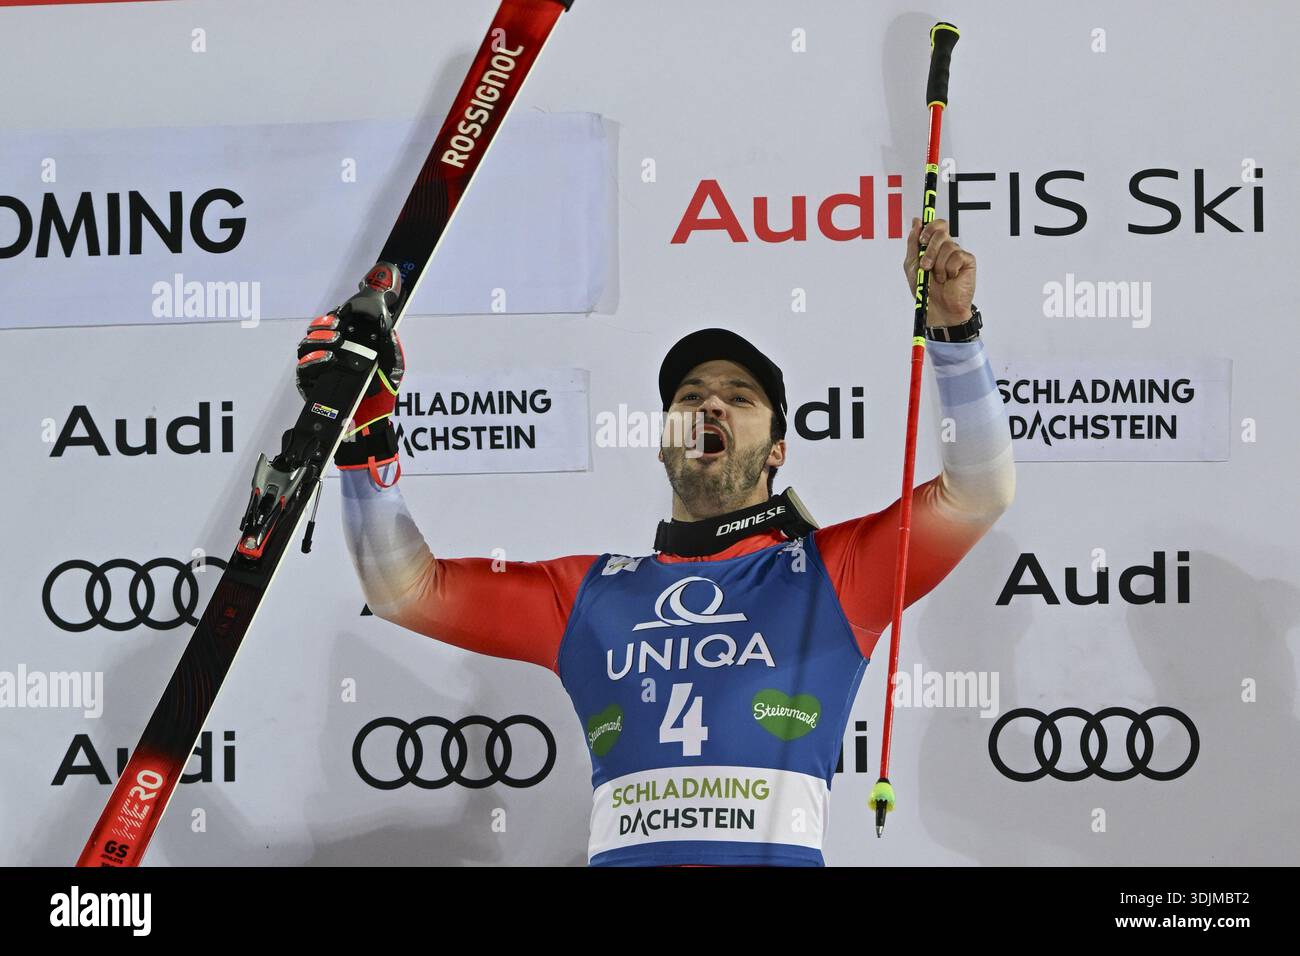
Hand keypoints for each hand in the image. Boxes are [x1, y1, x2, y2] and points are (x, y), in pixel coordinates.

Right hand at [295, 310, 404, 473]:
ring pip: (305, 349)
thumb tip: (388, 328)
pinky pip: (303, 371)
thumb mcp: (393, 369)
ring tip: (333, 343)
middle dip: (322, 327)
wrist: (374, 423)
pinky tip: (327, 358)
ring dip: (317, 341)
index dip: (332, 318)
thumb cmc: (382, 395)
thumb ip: (391, 349)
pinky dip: (313, 361)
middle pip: (314, 334)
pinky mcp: (311, 387)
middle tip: (336, 329)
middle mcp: (329, 357)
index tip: (341, 315)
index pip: (332, 327)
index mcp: (347, 349)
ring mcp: (319, 371)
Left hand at [903, 217, 975, 326]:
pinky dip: (949, 270)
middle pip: (941, 233)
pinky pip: (957, 257)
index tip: (922, 240)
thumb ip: (913, 243)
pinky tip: (950, 278)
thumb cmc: (925, 289)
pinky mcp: (968, 261)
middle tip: (926, 266)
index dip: (929, 228)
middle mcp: (947, 247)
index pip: (936, 225)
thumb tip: (916, 220)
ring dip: (938, 265)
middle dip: (930, 251)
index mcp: (934, 246)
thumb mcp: (912, 264)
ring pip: (947, 247)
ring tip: (938, 278)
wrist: (937, 308)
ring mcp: (958, 254)